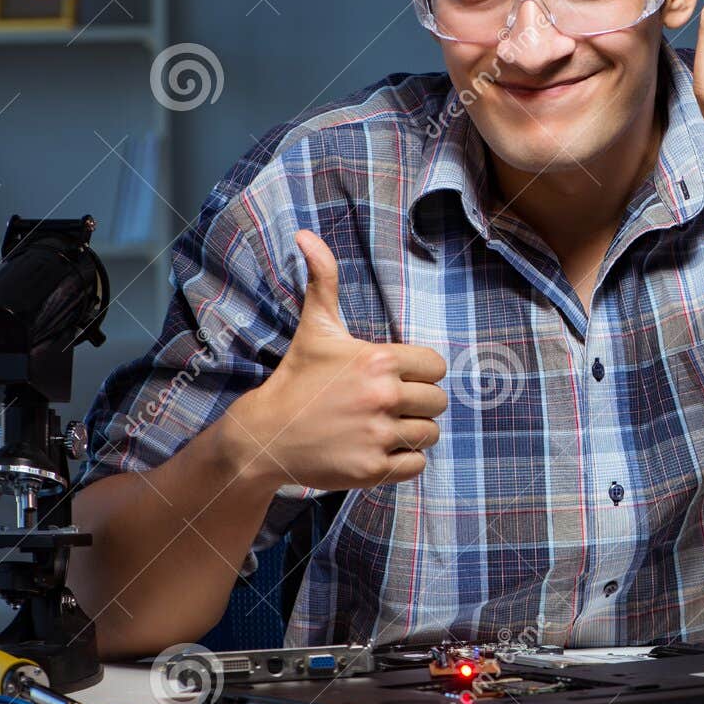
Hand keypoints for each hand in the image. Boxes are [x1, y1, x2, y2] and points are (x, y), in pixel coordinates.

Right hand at [222, 230, 446, 490]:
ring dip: (414, 432)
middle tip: (388, 405)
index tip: (397, 377)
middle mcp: (382, 397)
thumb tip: (306, 234)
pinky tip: (380, 449)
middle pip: (437, 402)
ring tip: (385, 427)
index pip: (436, 367)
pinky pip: (417, 465)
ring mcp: (377, 435)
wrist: (265, 435)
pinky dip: (405, 461)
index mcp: (378, 360)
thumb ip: (323, 279)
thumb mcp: (315, 327)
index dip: (420, 373)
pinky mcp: (372, 469)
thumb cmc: (297, 379)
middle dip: (419, 403)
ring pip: (430, 434)